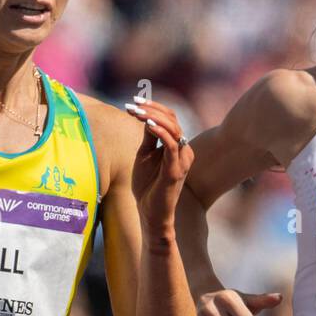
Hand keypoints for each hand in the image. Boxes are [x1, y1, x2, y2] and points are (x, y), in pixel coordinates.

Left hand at [125, 98, 193, 226]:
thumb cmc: (147, 187)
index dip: (153, 106)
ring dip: (153, 117)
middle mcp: (184, 150)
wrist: (150, 214)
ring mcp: (182, 160)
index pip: (169, 118)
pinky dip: (160, 132)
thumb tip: (145, 117)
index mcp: (177, 146)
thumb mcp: (144, 156)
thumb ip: (148, 138)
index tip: (134, 101)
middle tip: (132, 104)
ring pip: (173, 128)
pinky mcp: (176, 170)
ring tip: (136, 112)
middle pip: (172, 119)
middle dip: (151, 108)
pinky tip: (147, 125)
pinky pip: (171, 145)